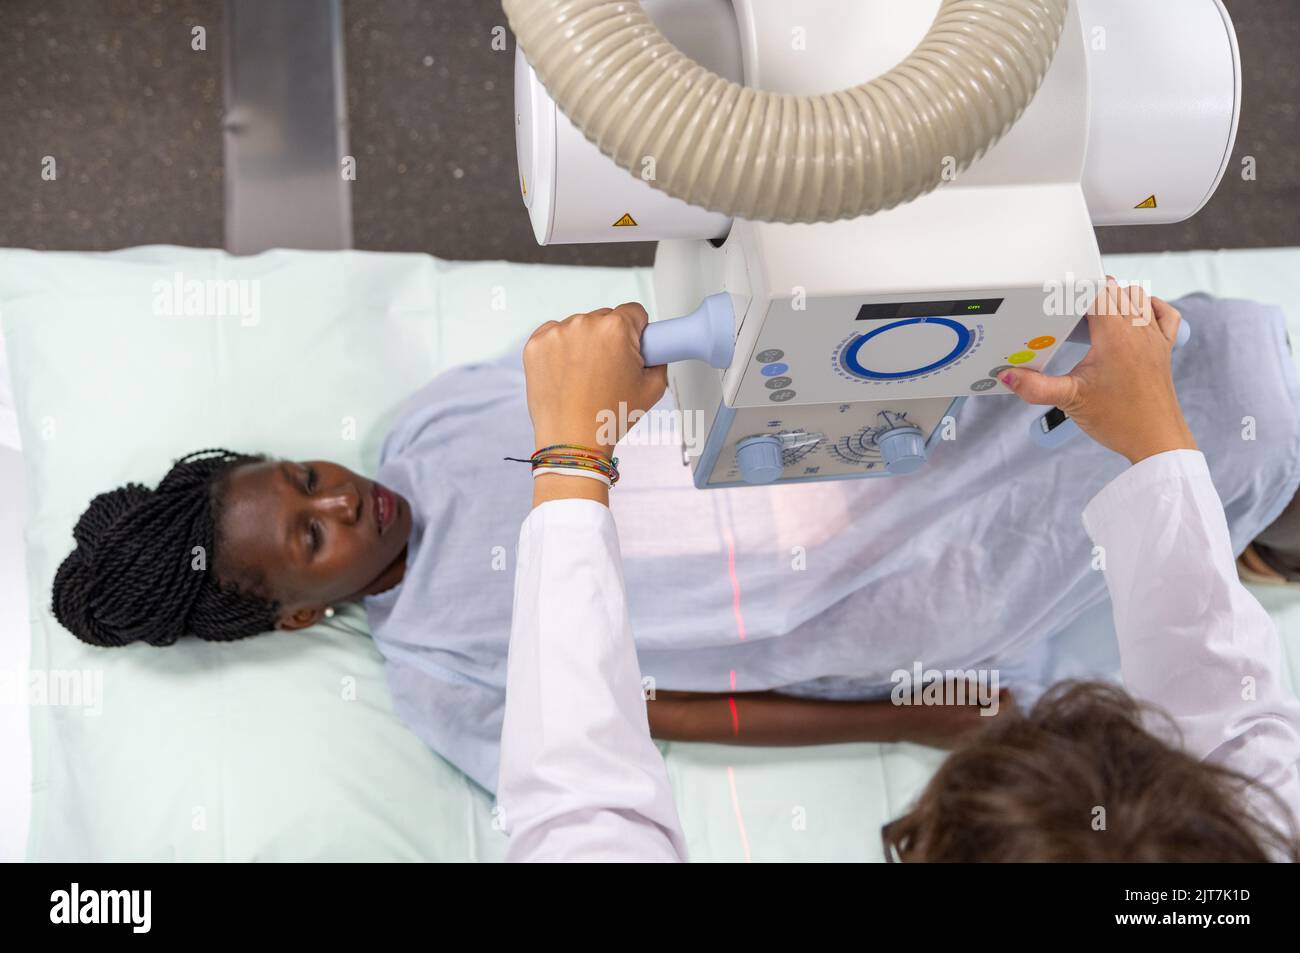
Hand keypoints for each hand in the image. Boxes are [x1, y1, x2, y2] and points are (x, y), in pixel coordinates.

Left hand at [522, 303, 667, 505]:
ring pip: (579, 327)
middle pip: (605, 318)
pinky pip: (554, 335)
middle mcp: (585, 324)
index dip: (637, 331)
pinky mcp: (535, 344)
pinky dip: (560, 350)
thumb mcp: (653, 389)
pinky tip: (566, 374)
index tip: (632, 346)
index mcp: (616, 329)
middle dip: (609, 339)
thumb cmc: (608, 418)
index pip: (634, 311)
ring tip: (585, 377)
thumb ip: (659, 360)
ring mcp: (556, 333)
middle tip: (608, 370)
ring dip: (584, 343)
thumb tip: (654, 351)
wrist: (572, 441)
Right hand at [1000, 279, 1196, 463]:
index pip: (1098, 291)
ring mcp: (1154, 338)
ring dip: (1118, 298)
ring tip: (1095, 315)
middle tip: (1070, 313)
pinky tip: (1136, 316)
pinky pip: (1165, 314)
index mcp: (1114, 335)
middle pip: (1115, 290)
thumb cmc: (1120, 421)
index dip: (1077, 290)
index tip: (1060, 299)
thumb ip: (1036, 387)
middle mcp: (1137, 330)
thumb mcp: (1070, 400)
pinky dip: (1150, 308)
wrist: (1156, 441)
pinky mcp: (1164, 349)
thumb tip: (1008, 377)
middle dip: (1092, 294)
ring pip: (1138, 297)